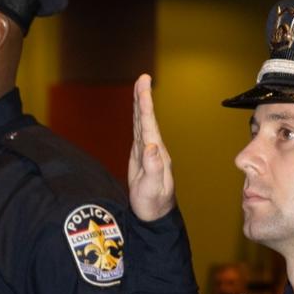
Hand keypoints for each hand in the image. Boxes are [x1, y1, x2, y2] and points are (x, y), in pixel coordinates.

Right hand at [126, 74, 175, 221]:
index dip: (145, 104)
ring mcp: (148, 152)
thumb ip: (153, 168)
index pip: (149, 124)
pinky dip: (137, 119)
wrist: (154, 216)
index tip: (144, 86)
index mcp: (157, 154)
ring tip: (140, 86)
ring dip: (140, 105)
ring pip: (142, 123)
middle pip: (146, 119)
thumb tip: (150, 146)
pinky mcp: (141, 157)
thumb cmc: (153, 205)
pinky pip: (138, 132)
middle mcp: (154, 149)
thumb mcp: (153, 189)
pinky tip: (137, 112)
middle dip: (143, 97)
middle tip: (143, 77)